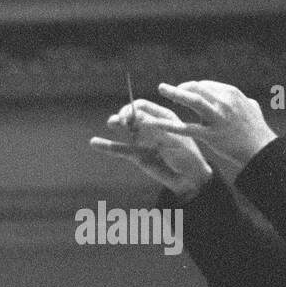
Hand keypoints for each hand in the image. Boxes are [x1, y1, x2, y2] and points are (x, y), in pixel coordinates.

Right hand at [89, 99, 213, 199]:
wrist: (190, 180)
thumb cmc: (187, 156)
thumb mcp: (172, 140)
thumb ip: (153, 128)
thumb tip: (134, 115)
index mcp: (161, 118)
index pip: (142, 106)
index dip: (133, 108)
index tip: (128, 115)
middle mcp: (150, 126)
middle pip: (131, 115)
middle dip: (124, 115)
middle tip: (119, 121)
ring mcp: (142, 140)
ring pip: (124, 130)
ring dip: (116, 124)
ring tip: (111, 123)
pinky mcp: (137, 155)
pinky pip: (120, 149)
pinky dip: (107, 146)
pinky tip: (95, 142)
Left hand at [134, 81, 277, 169]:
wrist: (262, 150)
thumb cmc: (258, 131)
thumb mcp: (253, 109)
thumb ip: (246, 102)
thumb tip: (246, 101)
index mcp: (231, 93)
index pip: (204, 85)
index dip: (190, 88)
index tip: (183, 92)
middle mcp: (224, 102)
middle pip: (196, 87)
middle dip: (181, 88)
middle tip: (167, 91)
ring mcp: (218, 118)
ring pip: (192, 100)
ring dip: (175, 93)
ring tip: (161, 89)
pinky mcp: (211, 136)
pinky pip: (186, 129)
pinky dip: (169, 125)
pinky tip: (155, 123)